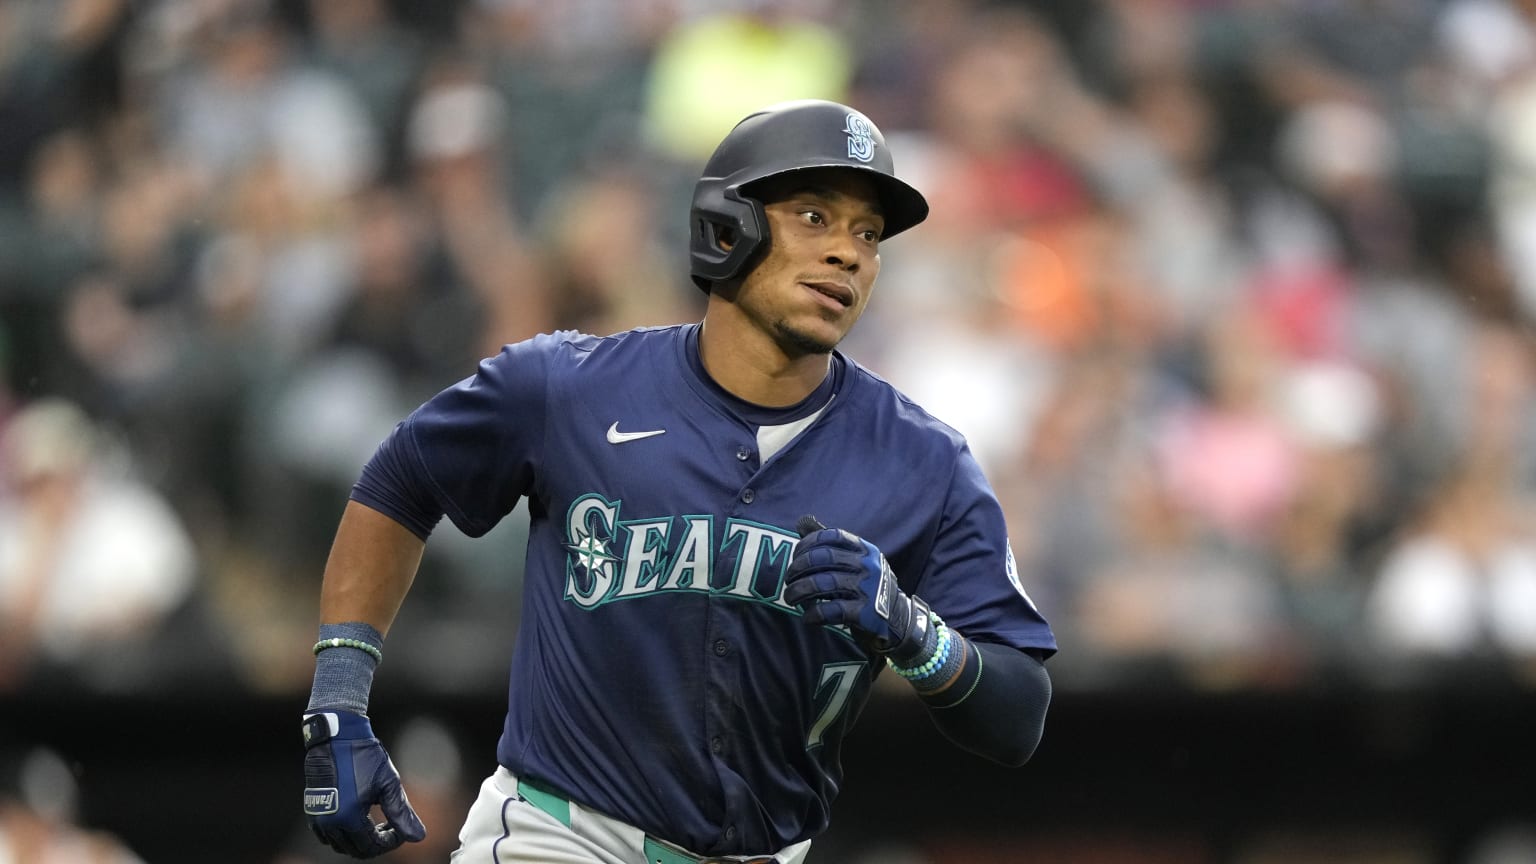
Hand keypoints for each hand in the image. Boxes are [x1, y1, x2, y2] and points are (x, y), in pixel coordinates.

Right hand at [302, 710, 425, 857]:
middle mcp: (330, 823)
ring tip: (378, 823)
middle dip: (377, 843)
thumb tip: (418, 837)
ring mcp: (318, 818)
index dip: (391, 842)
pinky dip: (344, 834)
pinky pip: (327, 835)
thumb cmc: (363, 756)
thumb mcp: (388, 784)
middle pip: (356, 850)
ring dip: (360, 840)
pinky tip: (359, 819)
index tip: (402, 830)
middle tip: (392, 828)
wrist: (337, 736)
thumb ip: (402, 814)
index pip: (373, 846)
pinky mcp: (312, 810)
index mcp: (349, 818)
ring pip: (341, 845)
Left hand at [785, 516, 930, 662]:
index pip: (831, 536)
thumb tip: (802, 520)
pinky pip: (831, 610)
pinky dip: (814, 614)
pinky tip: (807, 617)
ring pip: (823, 583)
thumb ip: (830, 542)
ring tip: (790, 598)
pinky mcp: (865, 613)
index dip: (808, 543)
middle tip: (788, 579)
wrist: (898, 617)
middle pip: (823, 558)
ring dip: (799, 590)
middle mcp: (867, 565)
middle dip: (798, 567)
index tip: (795, 556)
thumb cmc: (868, 584)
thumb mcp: (856, 560)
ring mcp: (868, 588)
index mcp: (864, 549)